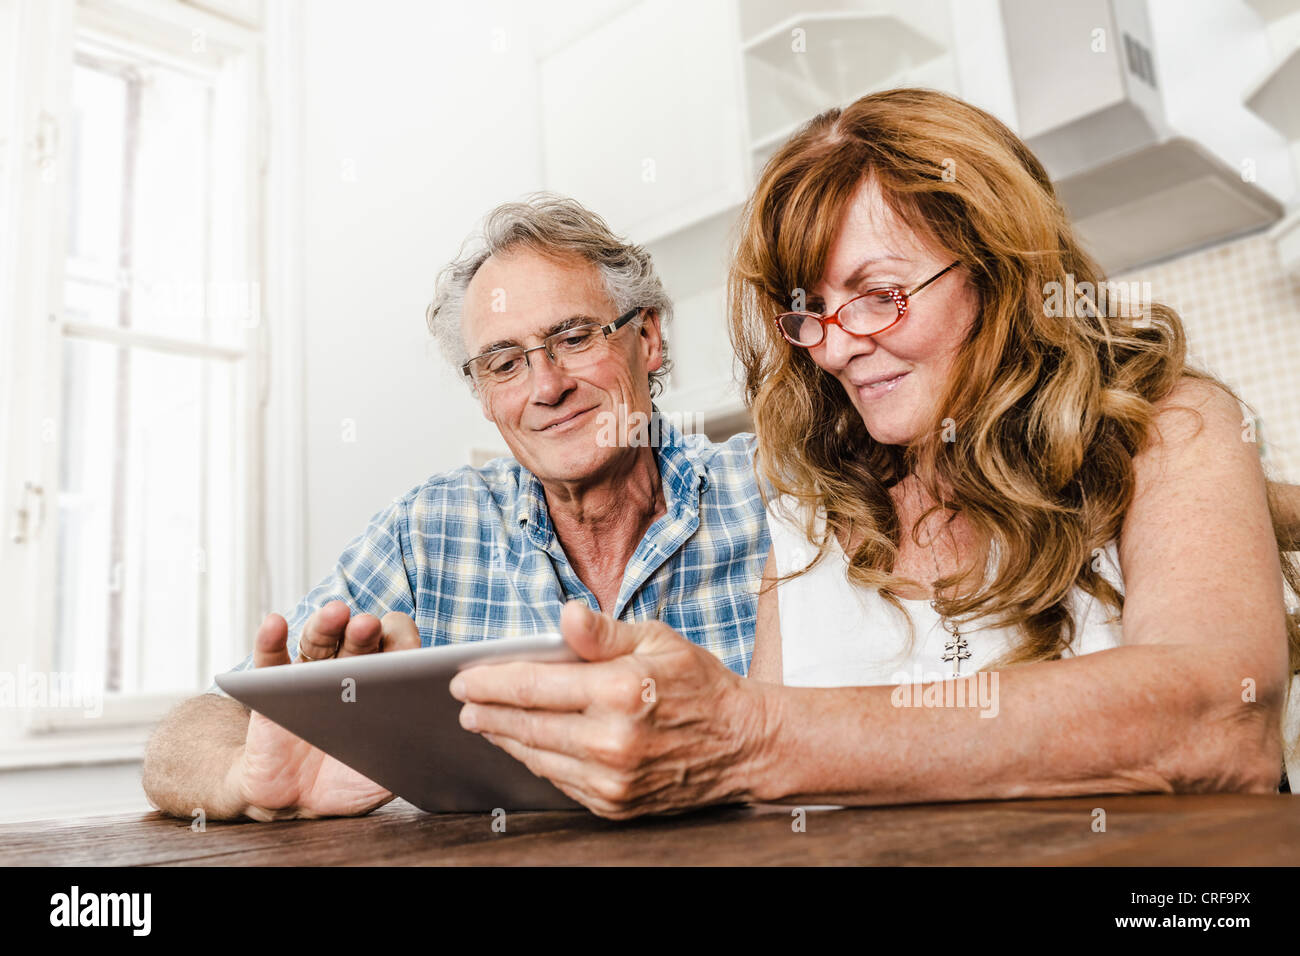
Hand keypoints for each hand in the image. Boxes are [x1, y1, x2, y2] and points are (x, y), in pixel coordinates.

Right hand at [231, 601, 419, 819]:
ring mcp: (310, 675)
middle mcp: (348, 671)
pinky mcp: (271, 687)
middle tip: (368, 625)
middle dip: (365, 631)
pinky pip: (270, 658)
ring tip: (333, 613)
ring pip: (318, 641)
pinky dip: (270, 639)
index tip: (407, 649)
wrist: (296, 802)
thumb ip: (410, 753)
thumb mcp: (387, 773)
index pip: (396, 650)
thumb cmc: (350, 780)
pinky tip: (275, 624)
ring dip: (325, 624)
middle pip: (357, 640)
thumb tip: (440, 737)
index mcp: (382, 684)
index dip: (403, 644)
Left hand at [449, 601, 773, 818]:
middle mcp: (611, 741)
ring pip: (538, 758)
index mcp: (619, 692)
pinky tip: (527, 745)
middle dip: (488, 713)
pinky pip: (560, 782)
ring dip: (505, 738)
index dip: (491, 682)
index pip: (533, 686)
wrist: (744, 744)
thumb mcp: (656, 640)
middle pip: (526, 725)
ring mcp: (612, 779)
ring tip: (485, 722)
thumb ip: (603, 632)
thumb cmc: (699, 684)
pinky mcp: (615, 804)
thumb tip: (564, 615)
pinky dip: (537, 762)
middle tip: (464, 702)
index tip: (464, 678)